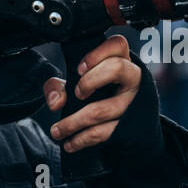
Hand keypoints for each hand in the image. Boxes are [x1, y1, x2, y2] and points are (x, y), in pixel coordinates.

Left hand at [44, 35, 140, 152]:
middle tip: (76, 93)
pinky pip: (104, 132)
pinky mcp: (130, 125)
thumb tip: (55, 102)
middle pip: (117, 68)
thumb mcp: (78, 85)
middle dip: (90, 81)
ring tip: (56, 131)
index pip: (118, 44)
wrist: (127, 125)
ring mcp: (133, 102)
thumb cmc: (99, 95)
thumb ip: (59, 87)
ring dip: (74, 122)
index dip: (97, 54)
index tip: (79, 69)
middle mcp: (132, 78)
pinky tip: (70, 143)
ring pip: (104, 109)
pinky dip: (82, 139)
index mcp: (122, 60)